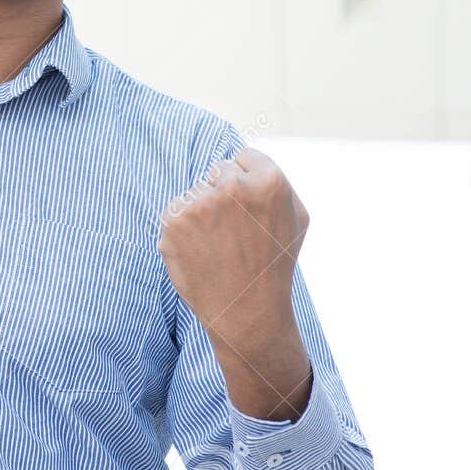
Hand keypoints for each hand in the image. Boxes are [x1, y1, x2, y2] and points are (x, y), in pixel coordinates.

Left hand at [158, 147, 312, 418]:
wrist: (246, 313)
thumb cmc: (273, 264)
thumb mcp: (296, 217)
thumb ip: (276, 180)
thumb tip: (247, 156)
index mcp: (269, 181)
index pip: (243, 157)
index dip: (247, 184)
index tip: (250, 212)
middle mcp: (233, 187)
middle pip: (217, 170)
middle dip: (223, 195)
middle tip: (235, 233)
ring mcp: (201, 204)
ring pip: (195, 192)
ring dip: (202, 213)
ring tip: (219, 246)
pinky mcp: (174, 222)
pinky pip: (175, 211)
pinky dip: (183, 229)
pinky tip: (200, 252)